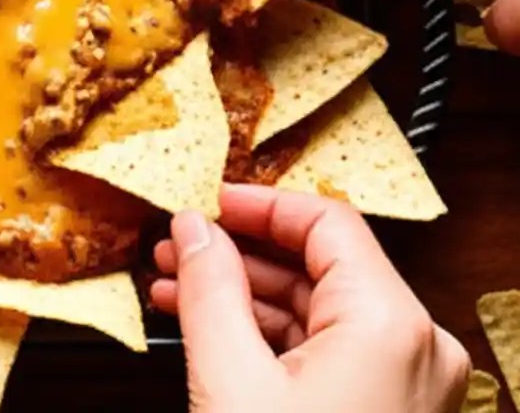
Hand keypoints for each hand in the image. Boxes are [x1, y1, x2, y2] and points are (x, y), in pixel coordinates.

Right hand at [149, 185, 468, 412]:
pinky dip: (269, 336)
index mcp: (392, 325)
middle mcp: (416, 349)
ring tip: (177, 286)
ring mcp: (406, 386)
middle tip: (178, 244)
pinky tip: (212, 329)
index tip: (206, 201)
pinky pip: (327, 352)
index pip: (327, 224)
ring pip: (319, 311)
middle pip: (322, 267)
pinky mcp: (387, 412)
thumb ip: (209, 288)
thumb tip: (193, 230)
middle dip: (240, 253)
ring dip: (247, 294)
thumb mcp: (228, 377)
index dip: (258, 205)